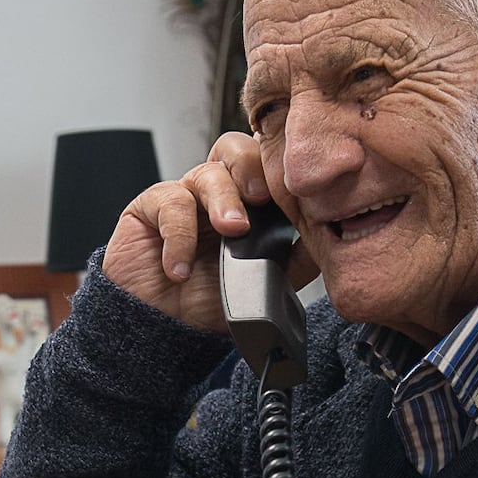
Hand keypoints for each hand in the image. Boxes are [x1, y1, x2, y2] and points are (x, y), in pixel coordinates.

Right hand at [101, 132, 318, 332]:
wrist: (165, 329)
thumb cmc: (209, 302)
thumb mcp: (265, 282)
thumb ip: (296, 257)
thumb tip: (329, 236)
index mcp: (244, 201)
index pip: (263, 162)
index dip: (276, 166)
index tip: (293, 188)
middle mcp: (214, 192)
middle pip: (234, 148)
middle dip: (251, 167)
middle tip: (261, 196)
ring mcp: (182, 196)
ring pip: (206, 173)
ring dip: (223, 200)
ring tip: (232, 231)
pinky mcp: (148, 208)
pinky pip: (169, 203)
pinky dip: (179, 237)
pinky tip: (180, 268)